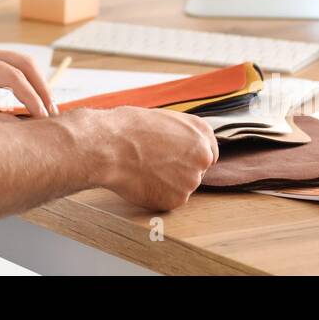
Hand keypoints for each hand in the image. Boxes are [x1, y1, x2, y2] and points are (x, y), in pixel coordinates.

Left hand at [0, 43, 57, 117]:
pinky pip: (14, 70)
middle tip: (53, 112)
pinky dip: (26, 85)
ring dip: (37, 85)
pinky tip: (33, 102)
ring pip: (22, 64)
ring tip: (47, 109)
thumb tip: (22, 124)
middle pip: (24, 63)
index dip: (31, 97)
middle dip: (42, 87)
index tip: (42, 117)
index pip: (13, 76)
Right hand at [96, 107, 218, 211]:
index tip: (176, 159)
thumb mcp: (161, 119)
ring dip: (167, 183)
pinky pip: (169, 200)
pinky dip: (156, 195)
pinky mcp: (177, 200)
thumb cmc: (127, 128)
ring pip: (182, 186)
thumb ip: (179, 135)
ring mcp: (192, 180)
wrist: (109, 147)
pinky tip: (141, 182)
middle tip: (154, 165)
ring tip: (143, 170)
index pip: (208, 152)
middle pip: (196, 171)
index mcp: (201, 132)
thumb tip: (177, 145)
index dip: (189, 156)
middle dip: (179, 171)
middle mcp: (202, 156)